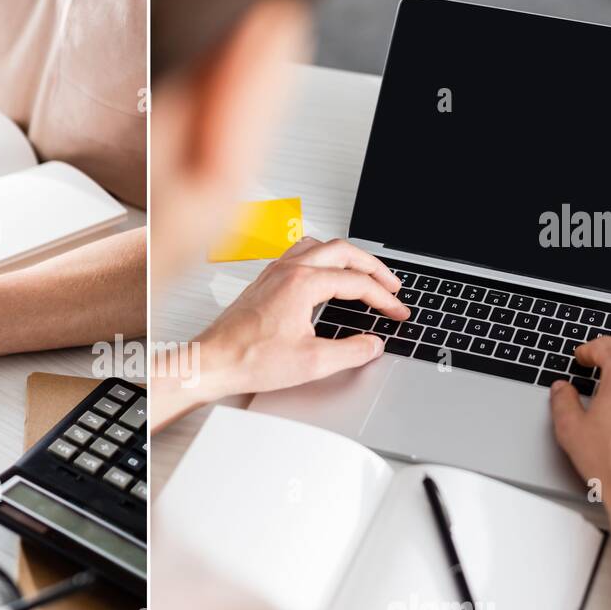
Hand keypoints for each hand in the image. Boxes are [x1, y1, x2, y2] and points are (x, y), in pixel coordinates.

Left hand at [192, 237, 409, 401]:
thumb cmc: (250, 359)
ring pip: (321, 246)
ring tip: (364, 274)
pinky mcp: (265, 281)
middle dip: (373, 267)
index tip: (397, 311)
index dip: (384, 298)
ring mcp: (274, 272)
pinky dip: (323, 259)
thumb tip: (372, 344)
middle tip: (392, 286)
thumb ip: (351, 351)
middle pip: (343, 251)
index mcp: (303, 283)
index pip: (356, 282)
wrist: (213, 361)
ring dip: (347, 257)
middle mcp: (288, 269)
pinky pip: (301, 254)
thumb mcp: (312, 362)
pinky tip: (326, 275)